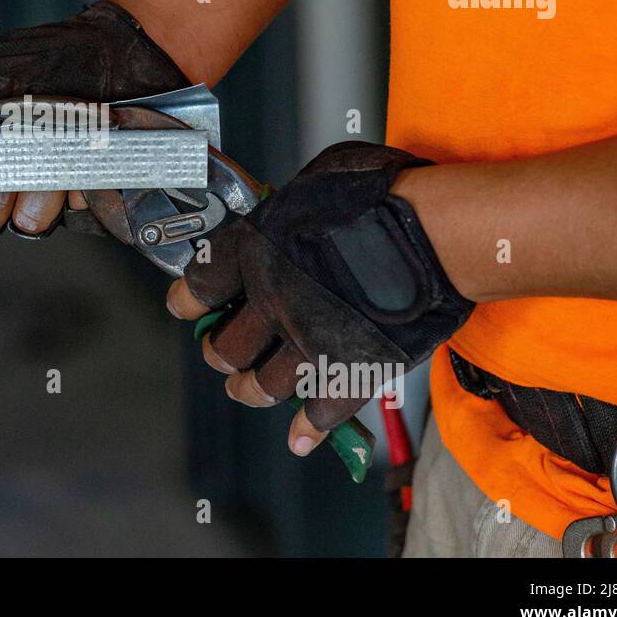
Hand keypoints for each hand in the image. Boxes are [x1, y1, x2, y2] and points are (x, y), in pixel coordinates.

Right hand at [0, 0, 189, 242]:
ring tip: (58, 154)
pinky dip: (77, 193)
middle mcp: (6, 169)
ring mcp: (45, 188)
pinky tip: (86, 161)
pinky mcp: (83, 199)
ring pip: (26, 222)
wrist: (133, 56)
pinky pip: (72, 218)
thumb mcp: (8, 69)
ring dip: (40, 193)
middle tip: (10, 169)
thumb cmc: (67, 54)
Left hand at [166, 141, 474, 454]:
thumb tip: (293, 209)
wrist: (433, 231)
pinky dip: (308, 429)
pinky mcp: (349, 369)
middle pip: (225, 346)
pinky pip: (319, 411)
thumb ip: (293, 207)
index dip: (187, 300)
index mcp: (256, 249)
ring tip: (245, 389)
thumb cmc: (383, 194)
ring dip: (249, 389)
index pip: (201, 284)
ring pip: (261, 384)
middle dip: (218, 352)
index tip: (183, 307)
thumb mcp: (317, 178)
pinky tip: (300, 438)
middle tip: (219, 352)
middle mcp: (272, 299)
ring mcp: (309, 340)